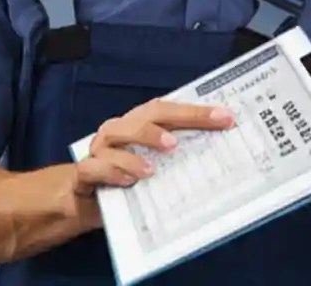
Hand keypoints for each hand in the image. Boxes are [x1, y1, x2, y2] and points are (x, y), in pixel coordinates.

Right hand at [73, 99, 234, 197]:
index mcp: (138, 123)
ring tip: (153, 169)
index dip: (195, 112)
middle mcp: (119, 131)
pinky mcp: (85, 172)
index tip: (225, 118)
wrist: (85, 199)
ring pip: (115, 138)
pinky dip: (112, 172)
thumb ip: (178, 156)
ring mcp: (100, 150)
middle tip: (180, 142)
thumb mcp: (154, 165)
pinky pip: (94, 167)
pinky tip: (129, 181)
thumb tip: (219, 152)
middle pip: (143, 117)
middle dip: (168, 123)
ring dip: (135, 150)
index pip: (169, 111)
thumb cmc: (125, 177)